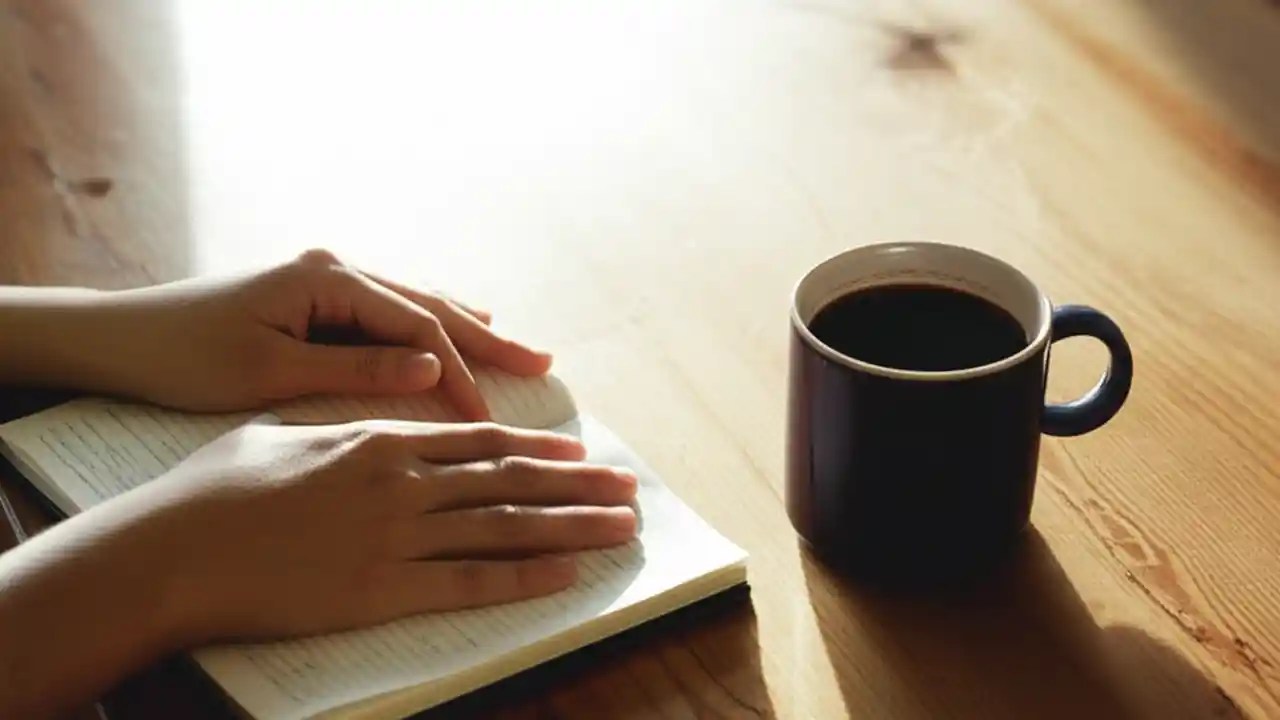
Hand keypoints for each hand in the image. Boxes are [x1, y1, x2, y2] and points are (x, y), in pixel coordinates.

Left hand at [80, 249, 548, 417]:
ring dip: (468, 329)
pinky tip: (457, 326)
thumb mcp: (272, 372)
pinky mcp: (317, 298)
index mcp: (327, 278)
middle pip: (430, 304)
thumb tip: (435, 366)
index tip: (488, 418)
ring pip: (416, 304)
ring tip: (521, 347)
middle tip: (544, 363)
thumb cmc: (185, 359)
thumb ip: (358, 368)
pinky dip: (431, 325)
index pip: (418, 326)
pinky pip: (391, 311)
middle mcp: (335, 268)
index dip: (461, 372)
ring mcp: (327, 279)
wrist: (121, 338)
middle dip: (488, 338)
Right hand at [122, 420, 636, 642]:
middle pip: (511, 479)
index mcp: (379, 439)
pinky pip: (470, 581)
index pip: (479, 440)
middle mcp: (402, 481)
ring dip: (572, 526)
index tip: (580, 450)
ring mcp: (397, 535)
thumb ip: (341, 428)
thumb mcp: (284, 433)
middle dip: (578, 483)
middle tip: (629, 487)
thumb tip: (369, 427)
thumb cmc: (216, 489)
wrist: (174, 547)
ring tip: (621, 526)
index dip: (538, 446)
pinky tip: (567, 573)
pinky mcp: (383, 589)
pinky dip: (525, 577)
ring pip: (506, 526)